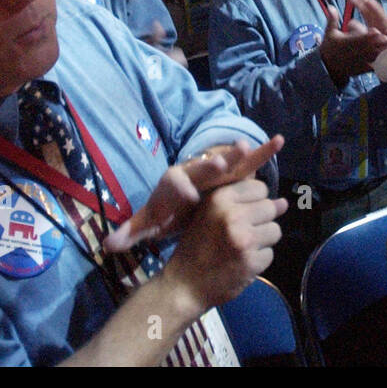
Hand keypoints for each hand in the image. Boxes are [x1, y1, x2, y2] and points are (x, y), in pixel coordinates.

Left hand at [105, 136, 283, 250]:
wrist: (180, 194)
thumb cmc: (166, 209)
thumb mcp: (148, 222)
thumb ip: (130, 232)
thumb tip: (108, 246)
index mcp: (172, 183)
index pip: (174, 184)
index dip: (181, 188)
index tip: (190, 194)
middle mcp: (195, 170)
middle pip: (204, 165)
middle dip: (213, 163)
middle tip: (224, 160)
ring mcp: (215, 168)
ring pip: (229, 160)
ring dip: (242, 154)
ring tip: (255, 145)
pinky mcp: (231, 170)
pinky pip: (248, 161)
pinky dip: (262, 152)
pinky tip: (278, 142)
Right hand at [157, 173, 287, 311]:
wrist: (185, 285)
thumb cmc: (196, 246)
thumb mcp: (209, 213)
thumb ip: (241, 201)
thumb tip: (282, 202)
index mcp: (219, 198)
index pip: (259, 188)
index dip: (255, 201)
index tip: (242, 214)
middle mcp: (232, 215)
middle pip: (270, 208)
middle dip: (261, 221)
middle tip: (241, 234)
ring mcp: (244, 239)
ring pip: (275, 230)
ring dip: (262, 241)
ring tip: (241, 248)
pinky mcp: (251, 261)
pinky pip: (270, 254)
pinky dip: (259, 260)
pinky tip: (241, 263)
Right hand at [318, 0, 386, 85]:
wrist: (328, 67)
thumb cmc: (330, 48)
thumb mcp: (330, 33)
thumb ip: (332, 20)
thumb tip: (331, 6)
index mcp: (351, 42)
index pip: (365, 37)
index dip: (372, 34)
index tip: (378, 31)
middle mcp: (358, 51)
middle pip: (373, 46)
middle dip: (381, 42)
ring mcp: (361, 61)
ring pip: (375, 56)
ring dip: (382, 52)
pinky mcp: (362, 69)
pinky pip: (374, 66)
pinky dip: (380, 63)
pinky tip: (385, 60)